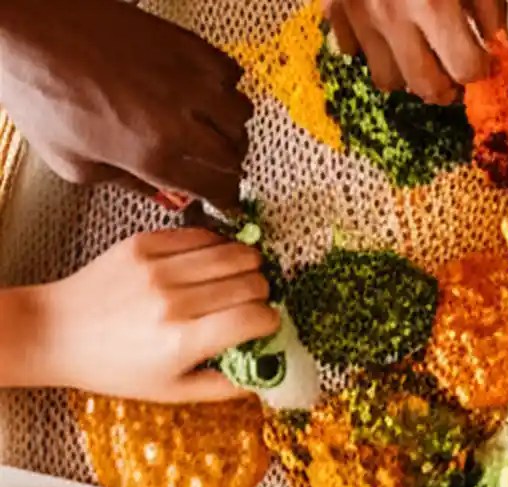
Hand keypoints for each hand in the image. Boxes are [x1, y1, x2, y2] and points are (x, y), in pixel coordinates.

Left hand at [0, 0, 251, 208]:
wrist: (30, 31)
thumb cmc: (40, 87)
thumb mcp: (72, 162)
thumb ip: (124, 183)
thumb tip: (151, 189)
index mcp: (153, 154)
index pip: (216, 187)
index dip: (225, 199)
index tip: (226, 199)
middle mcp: (181, 119)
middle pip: (235, 154)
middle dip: (228, 166)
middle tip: (218, 166)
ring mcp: (190, 79)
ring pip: (241, 114)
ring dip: (230, 126)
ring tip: (213, 127)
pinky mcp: (189, 47)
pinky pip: (231, 73)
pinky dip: (224, 86)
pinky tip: (204, 90)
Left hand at [19, 229, 279, 403]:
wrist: (56, 332)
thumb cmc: (114, 368)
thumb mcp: (171, 392)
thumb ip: (224, 386)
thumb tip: (266, 375)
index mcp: (182, 341)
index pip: (254, 317)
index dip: (270, 321)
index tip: (265, 325)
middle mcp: (173, 301)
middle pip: (251, 282)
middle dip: (262, 293)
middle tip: (252, 302)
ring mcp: (158, 268)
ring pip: (235, 253)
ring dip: (248, 266)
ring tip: (240, 277)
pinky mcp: (144, 244)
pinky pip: (203, 235)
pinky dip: (218, 247)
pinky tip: (213, 262)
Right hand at [324, 0, 505, 103]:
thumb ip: (489, 8)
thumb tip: (497, 47)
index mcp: (433, 5)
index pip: (466, 69)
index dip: (480, 69)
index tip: (483, 59)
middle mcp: (392, 17)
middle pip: (424, 87)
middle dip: (447, 87)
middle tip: (454, 70)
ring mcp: (357, 14)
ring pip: (385, 79)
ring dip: (407, 74)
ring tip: (419, 51)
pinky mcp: (332, 5)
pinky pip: (350, 49)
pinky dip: (370, 48)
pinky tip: (385, 28)